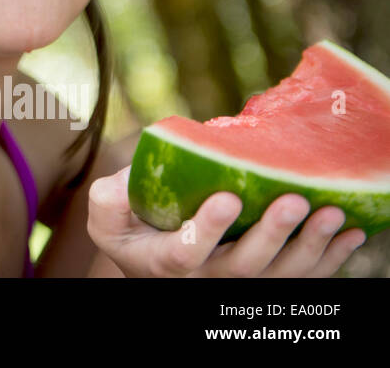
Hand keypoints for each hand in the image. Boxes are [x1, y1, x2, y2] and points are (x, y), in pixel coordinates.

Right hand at [87, 166, 366, 276]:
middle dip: (272, 235)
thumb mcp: (107, 212)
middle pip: (243, 268)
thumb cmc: (130, 225)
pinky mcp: (265, 281)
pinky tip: (349, 233)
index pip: (184, 253)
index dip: (207, 229)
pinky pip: (302, 279)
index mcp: (163, 262)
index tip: (228, 198)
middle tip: (294, 201)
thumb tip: (136, 171)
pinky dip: (330, 259)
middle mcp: (205, 280)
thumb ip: (111, 195)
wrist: (151, 256)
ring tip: (330, 213)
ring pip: (279, 277)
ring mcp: (239, 284)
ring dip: (310, 247)